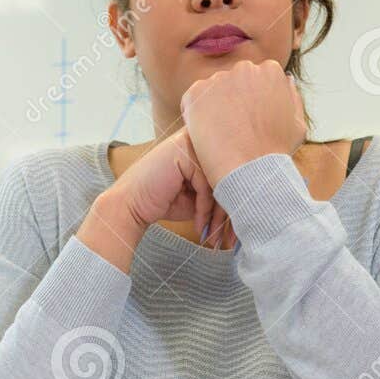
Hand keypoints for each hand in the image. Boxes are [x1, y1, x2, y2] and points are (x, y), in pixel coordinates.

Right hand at [103, 126, 233, 249]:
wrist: (131, 206)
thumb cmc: (163, 201)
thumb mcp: (198, 197)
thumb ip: (219, 191)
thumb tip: (249, 202)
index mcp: (202, 145)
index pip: (229, 170)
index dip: (235, 201)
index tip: (236, 231)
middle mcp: (197, 139)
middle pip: (227, 175)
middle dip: (231, 212)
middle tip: (230, 240)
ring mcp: (189, 142)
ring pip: (219, 181)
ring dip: (218, 215)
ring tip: (215, 238)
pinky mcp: (183, 153)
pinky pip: (206, 185)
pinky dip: (204, 209)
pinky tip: (200, 225)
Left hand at [180, 59, 306, 188]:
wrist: (250, 170)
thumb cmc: (276, 152)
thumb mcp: (298, 123)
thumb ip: (292, 97)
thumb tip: (286, 79)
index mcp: (270, 71)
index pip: (256, 79)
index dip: (251, 102)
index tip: (250, 122)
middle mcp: (244, 68)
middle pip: (234, 82)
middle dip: (232, 100)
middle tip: (234, 129)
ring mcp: (219, 79)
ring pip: (213, 90)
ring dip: (214, 107)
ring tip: (221, 135)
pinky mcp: (196, 92)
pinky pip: (193, 100)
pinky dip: (196, 116)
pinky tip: (207, 135)